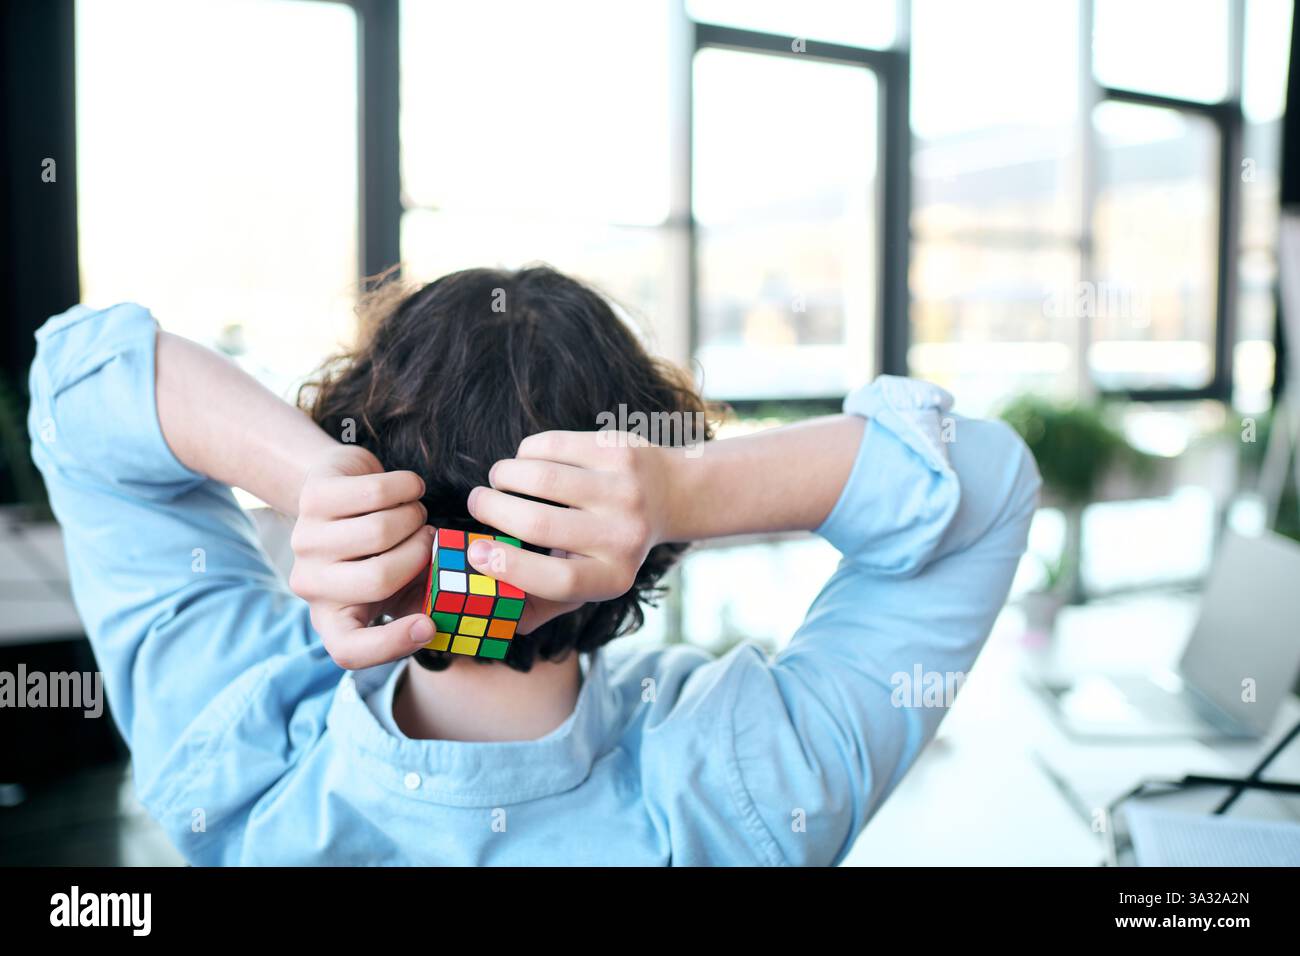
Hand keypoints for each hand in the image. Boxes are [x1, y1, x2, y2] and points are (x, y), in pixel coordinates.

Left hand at [289, 445, 435, 668]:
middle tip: (429, 537)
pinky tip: (408, 488)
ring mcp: (305, 541)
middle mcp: (310, 585)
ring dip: (415, 514)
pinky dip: (407, 486)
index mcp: (332, 617)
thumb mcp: (404, 585)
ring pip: (380, 531)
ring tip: (413, 512)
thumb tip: (443, 613)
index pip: (348, 650)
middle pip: (378, 579)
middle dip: (420, 552)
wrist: (346, 491)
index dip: (390, 645)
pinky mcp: (312, 498)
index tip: (429, 626)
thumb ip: (424, 601)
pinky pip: (375, 493)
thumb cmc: (383, 548)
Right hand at [465, 431, 675, 631]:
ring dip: (504, 475)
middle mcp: (622, 536)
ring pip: (541, 478)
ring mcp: (623, 490)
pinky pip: (554, 446)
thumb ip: (546, 604)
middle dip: (492, 510)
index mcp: (613, 577)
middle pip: (539, 526)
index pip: (557, 581)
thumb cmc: (610, 545)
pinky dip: (527, 451)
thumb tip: (500, 621)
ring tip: (497, 479)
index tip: (474, 553)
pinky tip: (526, 460)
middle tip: (476, 503)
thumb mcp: (590, 580)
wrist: (668, 495)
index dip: (509, 569)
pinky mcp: (618, 451)